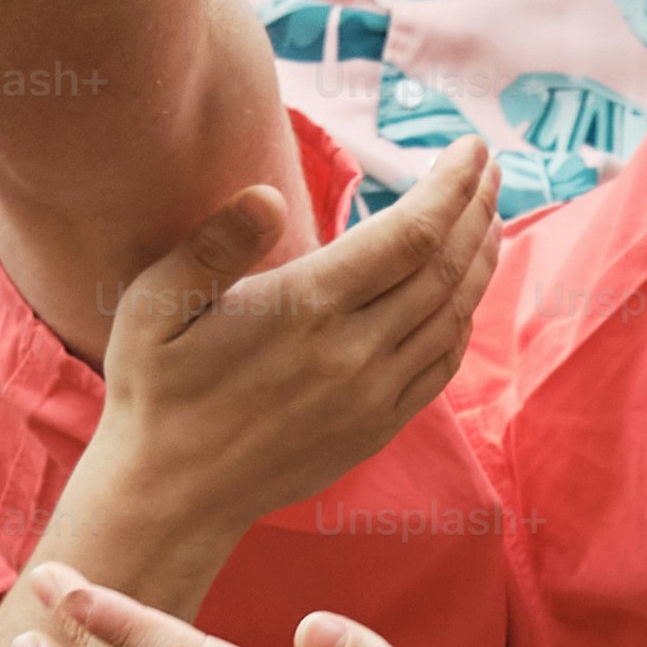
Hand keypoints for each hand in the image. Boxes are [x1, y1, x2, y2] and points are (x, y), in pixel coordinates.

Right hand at [81, 143, 495, 542]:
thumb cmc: (155, 391)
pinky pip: (441, 366)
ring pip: (453, 316)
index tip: (472, 149)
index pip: (409, 234)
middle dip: (476, 209)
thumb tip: (267, 195)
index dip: (451, 186)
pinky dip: (463, 320)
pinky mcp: (376, 429)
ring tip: (488, 218)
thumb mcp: (155, 305)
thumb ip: (215, 245)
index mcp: (306, 308)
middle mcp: (353, 352)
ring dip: (480, 261)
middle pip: (444, 268)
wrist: (171, 496)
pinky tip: (462, 293)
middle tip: (490, 168)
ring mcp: (372, 396)